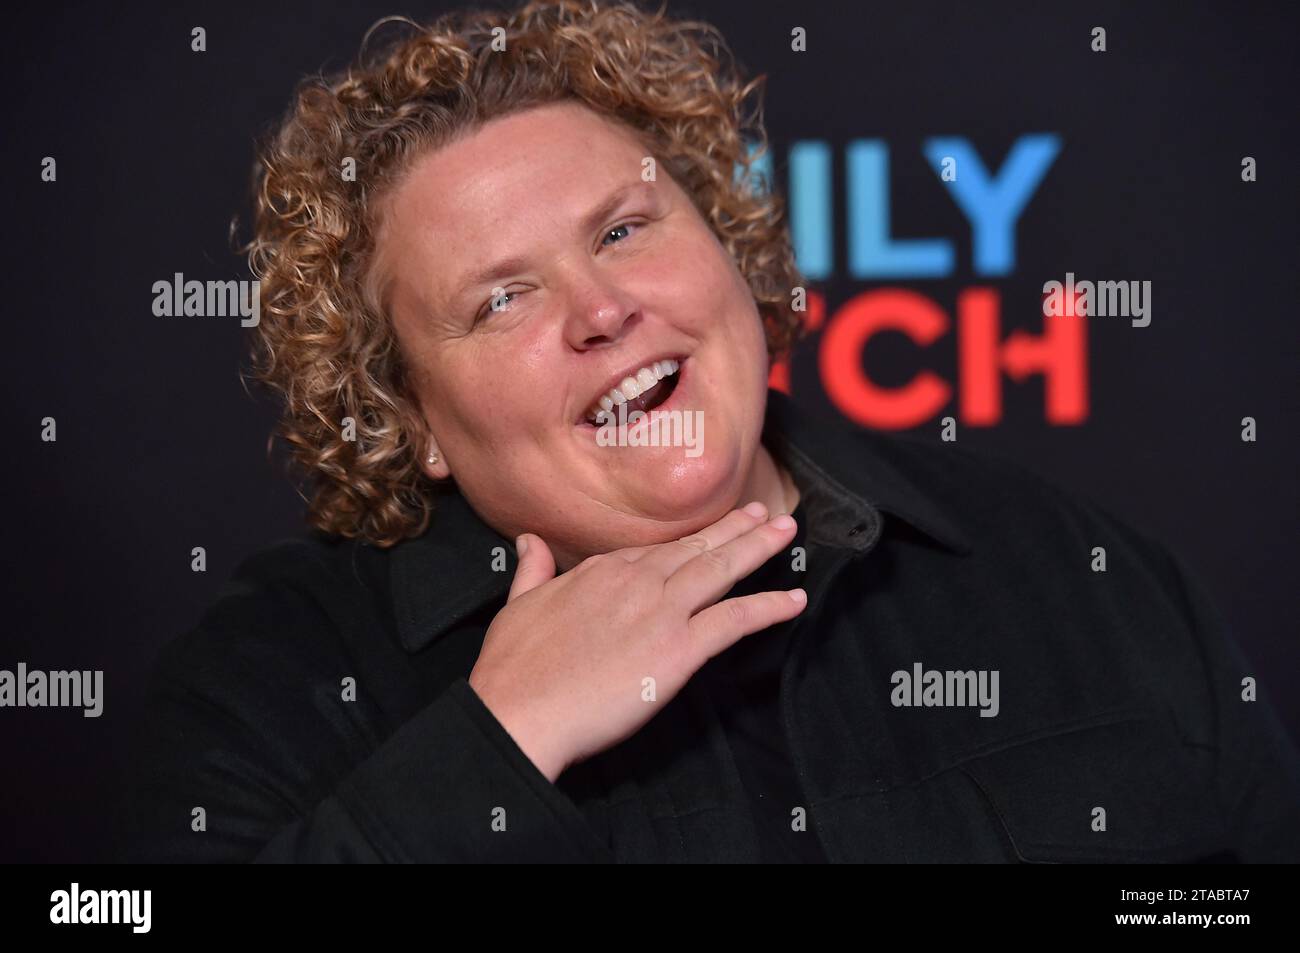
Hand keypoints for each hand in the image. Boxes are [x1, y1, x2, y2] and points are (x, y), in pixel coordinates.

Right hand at [467, 502, 805, 781]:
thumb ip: (532, 571)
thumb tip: (528, 541)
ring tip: (786, 531)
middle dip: (735, 528)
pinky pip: (735, 620)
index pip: (655, 549)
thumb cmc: (513, 667)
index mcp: (601, 570)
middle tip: (765, 512)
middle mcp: (636, 580)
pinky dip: (768, 607)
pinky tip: (794, 599)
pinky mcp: (679, 649)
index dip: (688, 539)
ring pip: (721, 570)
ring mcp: (661, 612)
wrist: (520, 710)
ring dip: (758, 549)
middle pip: (697, 548)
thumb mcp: (519, 605)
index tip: (709, 531)